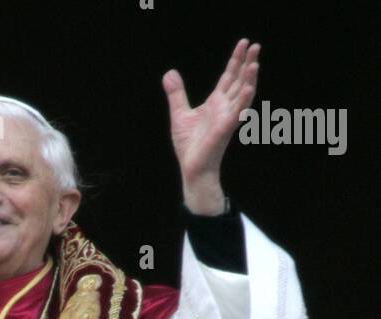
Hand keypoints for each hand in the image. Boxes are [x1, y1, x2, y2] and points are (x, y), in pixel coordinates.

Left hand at [162, 38, 259, 213]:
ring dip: (249, 79)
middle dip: (247, 63)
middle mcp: (225, 108)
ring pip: (242, 95)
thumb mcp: (179, 114)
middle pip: (239, 81)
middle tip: (256, 45)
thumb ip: (177, 94)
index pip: (229, 76)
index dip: (236, 60)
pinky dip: (243, 101)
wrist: (192, 168)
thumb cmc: (190, 146)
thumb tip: (169, 73)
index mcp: (216, 103)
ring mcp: (226, 118)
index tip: (244, 43)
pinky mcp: (224, 130)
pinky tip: (248, 88)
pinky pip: (236, 114)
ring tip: (254, 63)